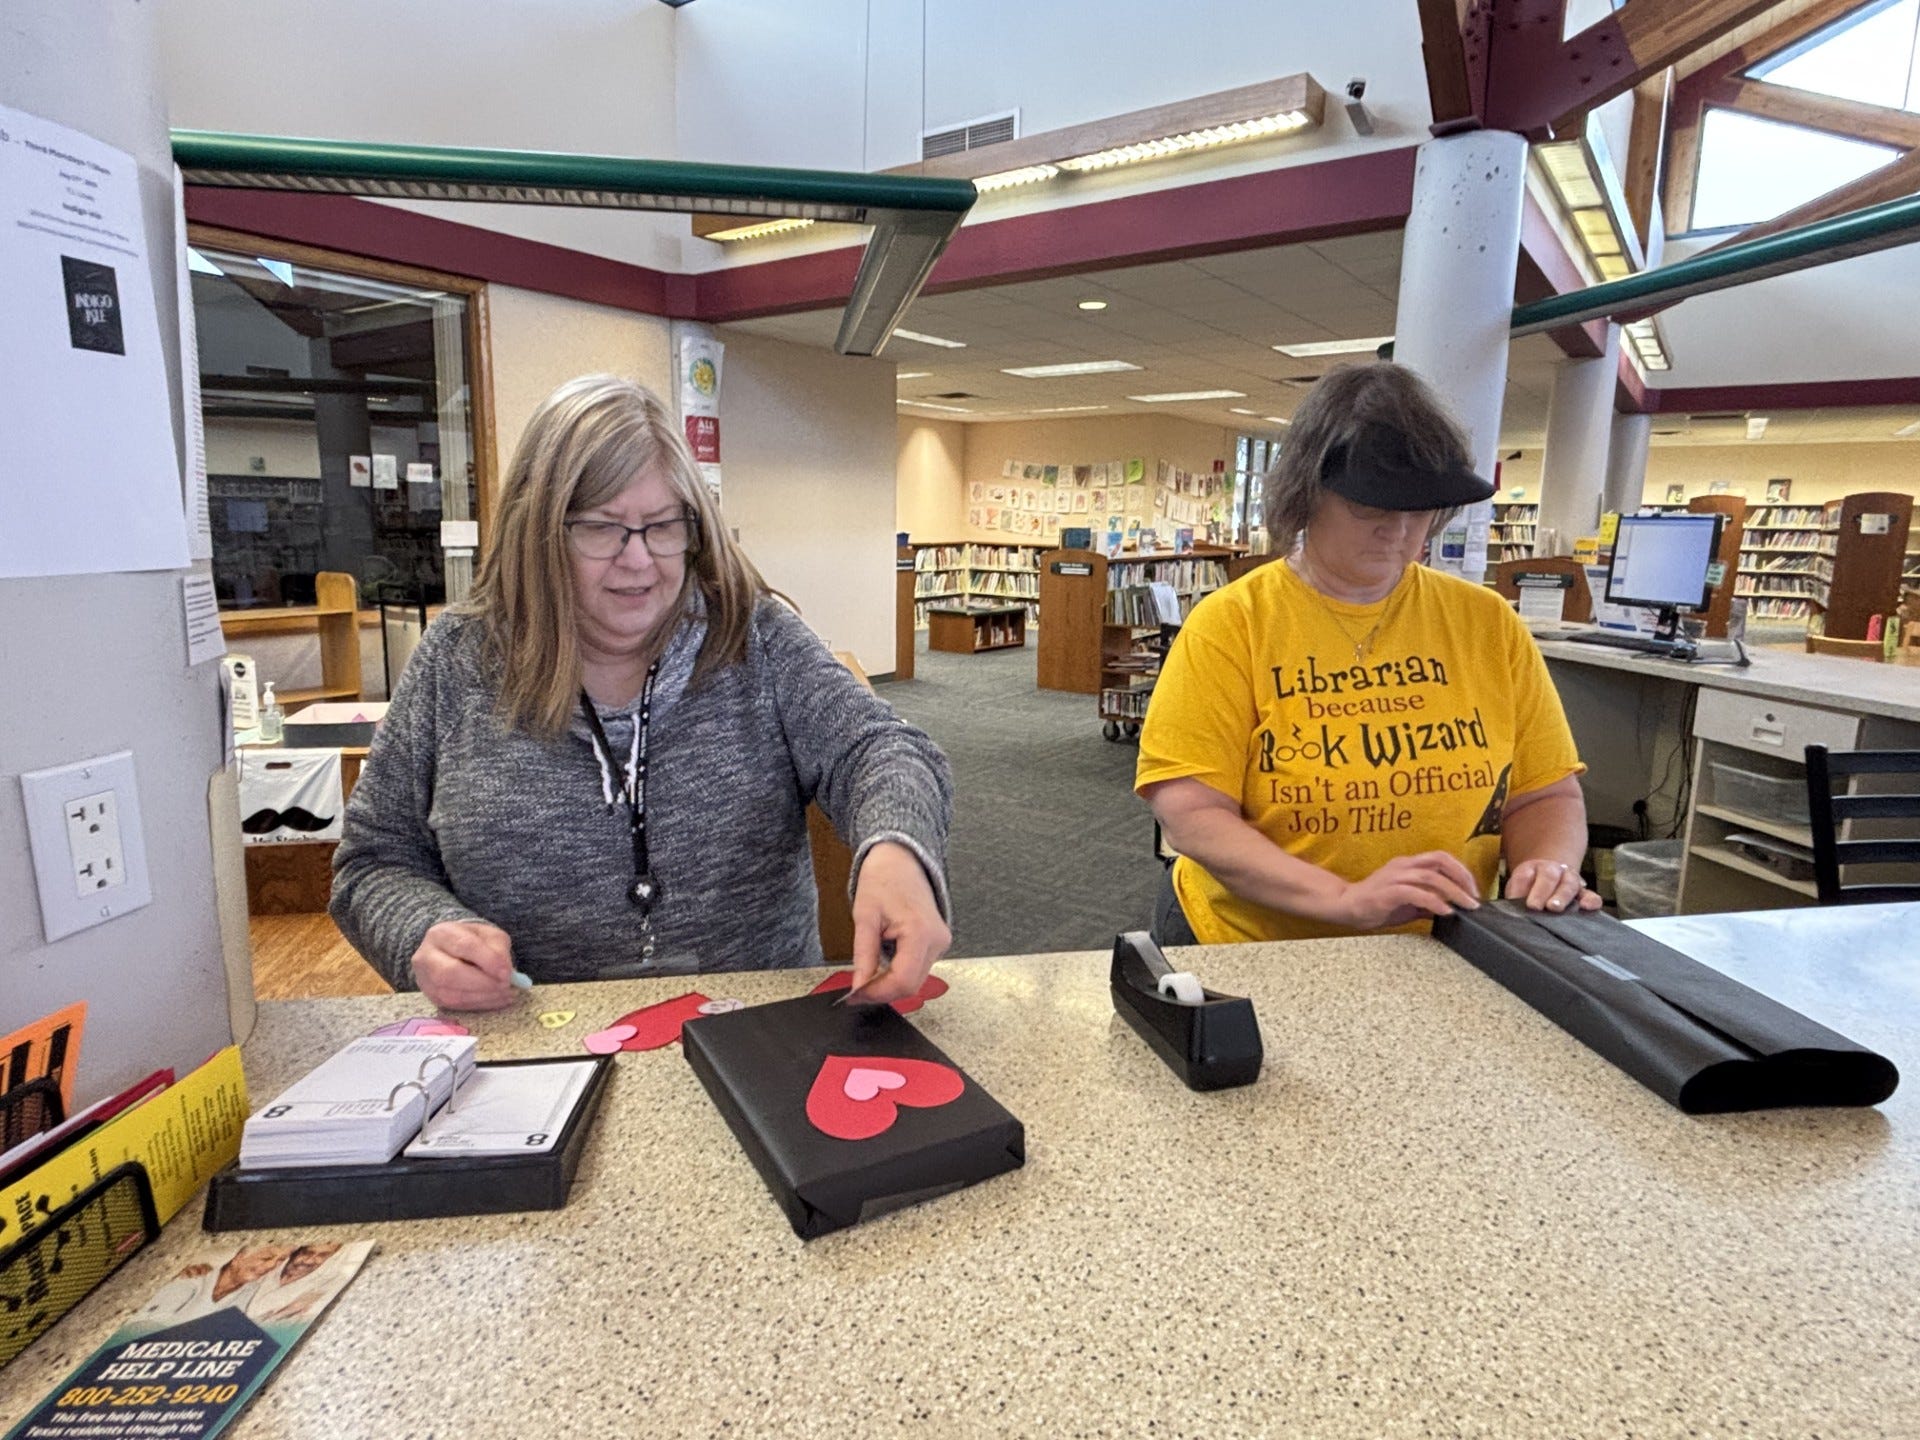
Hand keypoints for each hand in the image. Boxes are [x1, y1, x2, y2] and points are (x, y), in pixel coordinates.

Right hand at [410, 920, 518, 1010]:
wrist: (452, 952)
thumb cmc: (474, 942)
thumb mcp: (490, 936)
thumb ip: (499, 950)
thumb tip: (504, 972)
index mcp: (442, 933)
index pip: (464, 945)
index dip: (487, 960)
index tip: (506, 973)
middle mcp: (427, 955)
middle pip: (451, 973)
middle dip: (483, 982)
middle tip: (506, 986)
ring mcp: (425, 978)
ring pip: (451, 993)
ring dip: (483, 997)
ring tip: (505, 994)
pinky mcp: (431, 996)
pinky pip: (454, 1005)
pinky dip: (479, 1004)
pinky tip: (495, 1000)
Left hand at [846, 842, 950, 1005]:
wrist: (901, 859)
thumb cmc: (884, 878)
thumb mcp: (865, 917)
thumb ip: (863, 956)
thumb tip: (858, 987)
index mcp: (921, 932)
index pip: (902, 980)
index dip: (877, 993)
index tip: (856, 996)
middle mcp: (937, 940)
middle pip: (911, 986)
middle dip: (883, 992)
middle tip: (857, 990)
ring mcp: (940, 942)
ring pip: (915, 980)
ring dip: (890, 983)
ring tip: (868, 974)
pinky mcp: (937, 943)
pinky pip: (918, 968)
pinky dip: (899, 973)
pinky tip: (884, 964)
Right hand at [1325, 851, 1480, 929]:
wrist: (1345, 905)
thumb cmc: (1374, 903)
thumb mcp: (1407, 902)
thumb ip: (1426, 902)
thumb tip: (1449, 908)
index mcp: (1407, 864)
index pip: (1441, 858)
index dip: (1460, 871)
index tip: (1472, 890)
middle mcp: (1403, 866)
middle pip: (1440, 861)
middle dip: (1462, 878)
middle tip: (1474, 897)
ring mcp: (1395, 877)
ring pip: (1432, 877)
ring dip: (1454, 891)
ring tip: (1466, 906)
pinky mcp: (1389, 892)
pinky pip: (1417, 894)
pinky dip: (1434, 902)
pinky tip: (1445, 911)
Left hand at [1505, 858, 1601, 913]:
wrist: (1549, 873)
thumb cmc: (1530, 887)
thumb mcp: (1517, 888)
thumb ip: (1515, 897)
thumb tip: (1512, 911)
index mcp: (1531, 869)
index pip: (1524, 876)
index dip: (1519, 888)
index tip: (1517, 901)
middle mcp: (1552, 870)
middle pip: (1547, 877)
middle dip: (1541, 891)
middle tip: (1534, 906)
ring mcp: (1570, 879)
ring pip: (1568, 884)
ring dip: (1562, 896)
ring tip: (1555, 908)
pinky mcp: (1583, 892)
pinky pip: (1590, 895)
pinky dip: (1591, 900)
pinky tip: (1587, 907)